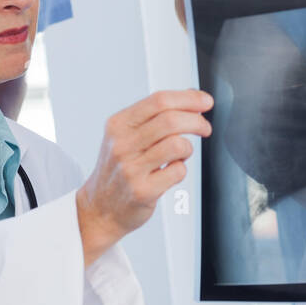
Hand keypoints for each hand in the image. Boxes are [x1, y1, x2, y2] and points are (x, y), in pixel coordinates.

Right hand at [76, 90, 212, 265]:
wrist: (99, 208)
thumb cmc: (118, 168)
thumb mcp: (125, 136)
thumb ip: (155, 116)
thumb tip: (191, 96)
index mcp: (118, 124)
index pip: (159, 101)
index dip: (188, 99)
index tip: (205, 102)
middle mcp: (122, 144)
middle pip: (171, 120)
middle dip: (196, 121)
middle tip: (204, 128)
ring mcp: (131, 169)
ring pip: (177, 145)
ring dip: (188, 148)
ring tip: (182, 153)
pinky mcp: (142, 191)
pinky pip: (178, 171)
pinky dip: (181, 169)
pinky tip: (171, 171)